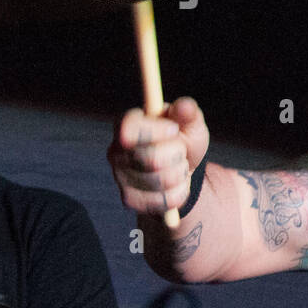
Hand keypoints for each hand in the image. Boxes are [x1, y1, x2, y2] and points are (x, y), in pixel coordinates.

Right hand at [108, 97, 209, 216]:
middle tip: (180, 152)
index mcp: (127, 124)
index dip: (156, 131)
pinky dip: (179, 193)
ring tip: (180, 167)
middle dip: (177, 156)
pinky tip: (178, 185)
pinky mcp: (129, 199)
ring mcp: (120, 176)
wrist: (182, 170)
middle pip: (150, 159)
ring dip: (180, 174)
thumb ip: (188, 113)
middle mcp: (116, 149)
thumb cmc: (183, 140)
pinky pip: (161, 201)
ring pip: (159, 181)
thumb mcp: (190, 123)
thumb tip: (184, 106)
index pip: (130, 129)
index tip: (174, 130)